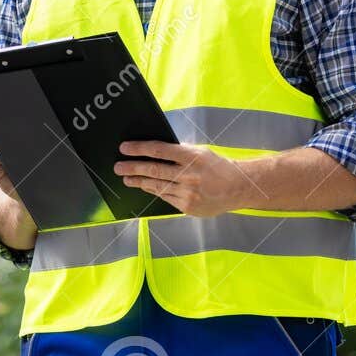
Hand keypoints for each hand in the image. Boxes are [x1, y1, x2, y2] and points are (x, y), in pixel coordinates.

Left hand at [115, 141, 251, 216]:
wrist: (238, 188)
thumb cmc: (217, 166)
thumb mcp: (200, 152)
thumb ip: (179, 151)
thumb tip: (154, 150)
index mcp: (191, 156)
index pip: (159, 150)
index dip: (139, 149)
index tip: (124, 148)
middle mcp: (189, 175)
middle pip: (154, 170)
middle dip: (132, 167)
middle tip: (118, 166)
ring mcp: (188, 192)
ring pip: (156, 186)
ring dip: (138, 181)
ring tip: (126, 178)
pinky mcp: (187, 207)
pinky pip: (165, 197)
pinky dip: (153, 191)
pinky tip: (144, 187)